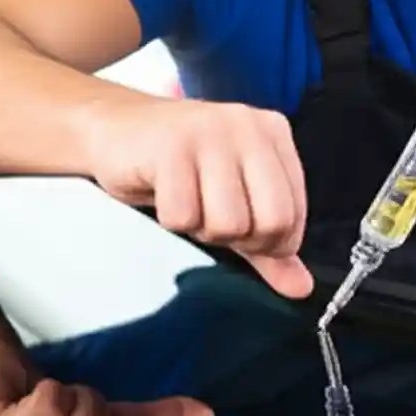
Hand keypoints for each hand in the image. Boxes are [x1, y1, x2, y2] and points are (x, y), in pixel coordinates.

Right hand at [89, 97, 312, 298]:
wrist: (113, 128)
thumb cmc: (180, 167)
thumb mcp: (234, 201)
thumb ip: (269, 246)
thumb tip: (302, 289)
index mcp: (273, 133)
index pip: (294, 213)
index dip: (269, 243)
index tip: (242, 234)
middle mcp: (247, 126)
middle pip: (270, 221)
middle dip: (240, 239)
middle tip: (212, 222)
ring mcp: (209, 132)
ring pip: (228, 223)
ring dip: (201, 229)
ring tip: (187, 203)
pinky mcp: (171, 147)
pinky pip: (183, 216)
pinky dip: (170, 219)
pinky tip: (163, 193)